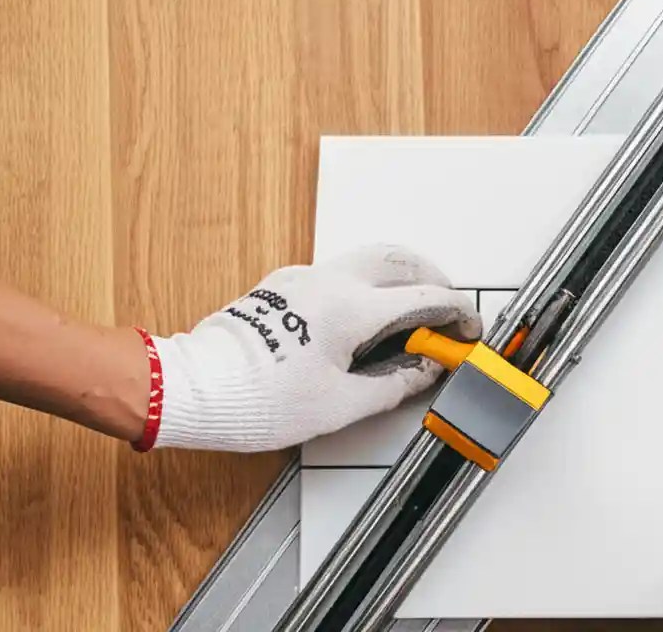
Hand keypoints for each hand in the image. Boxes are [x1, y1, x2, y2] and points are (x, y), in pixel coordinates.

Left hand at [148, 245, 481, 451]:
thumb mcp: (340, 404)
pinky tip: (369, 319)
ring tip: (414, 314)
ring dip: (403, 278)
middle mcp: (331, 282)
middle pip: (402, 260)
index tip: (468, 332)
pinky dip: (370, 285)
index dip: (457, 314)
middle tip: (449, 313)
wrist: (194, 389)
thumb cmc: (257, 399)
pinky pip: (342, 272)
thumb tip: (424, 372)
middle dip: (435, 280)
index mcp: (351, 310)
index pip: (425, 299)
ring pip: (371, 259)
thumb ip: (394, 384)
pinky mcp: (285, 286)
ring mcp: (305, 278)